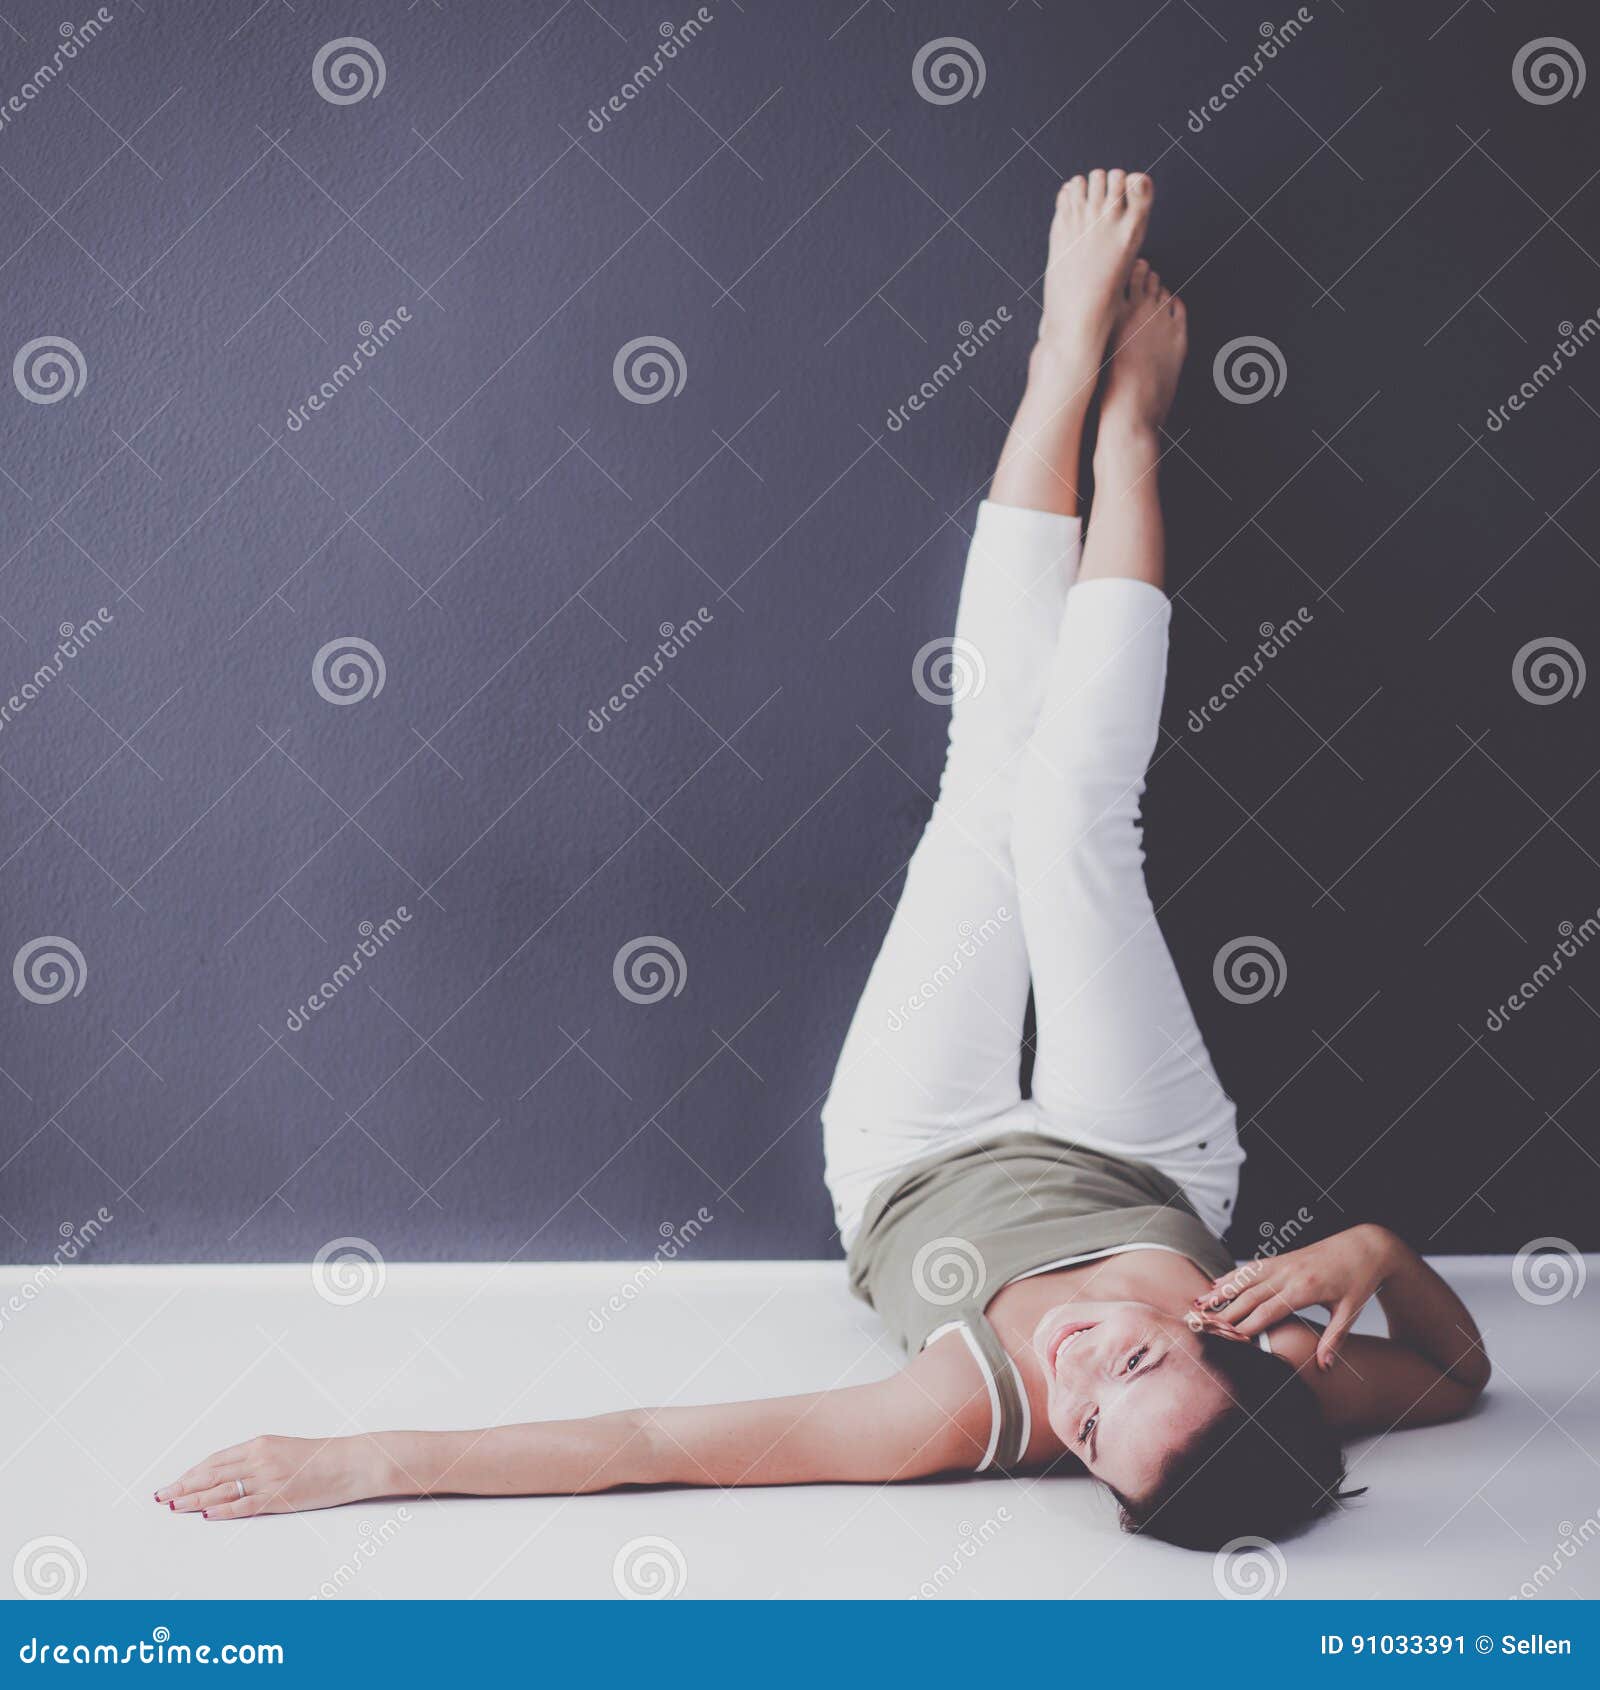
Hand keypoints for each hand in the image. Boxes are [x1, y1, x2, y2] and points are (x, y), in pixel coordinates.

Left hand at [154, 1434, 387, 1517]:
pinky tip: (206, 1514)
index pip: (215, 1460)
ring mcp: (268, 1479)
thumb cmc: (322, 1457)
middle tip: (161, 1497)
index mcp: (260, 1444)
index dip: (191, 1473)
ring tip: (174, 1506)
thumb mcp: (285, 1450)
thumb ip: (258, 1460)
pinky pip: (244, 1504)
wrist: (351, 1462)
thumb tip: (231, 1475)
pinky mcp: (279, 1497)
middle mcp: (260, 1459)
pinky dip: (223, 1510)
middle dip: (183, 1486)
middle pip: (211, 1474)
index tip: (174, 1483)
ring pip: (222, 1490)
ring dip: (194, 1499)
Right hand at [1194, 1224, 1401, 1369]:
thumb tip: (1324, 1366)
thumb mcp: (1350, 1311)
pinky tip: (1216, 1284)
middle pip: (1250, 1296)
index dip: (1247, 1325)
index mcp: (1305, 1288)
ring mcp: (1282, 1263)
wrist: (1364, 1246)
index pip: (1268, 1310)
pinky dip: (1232, 1276)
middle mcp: (1289, 1273)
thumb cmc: (1359, 1280)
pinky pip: (1251, 1268)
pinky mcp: (1281, 1258)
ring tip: (1199, 1304)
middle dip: (1225, 1312)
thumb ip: (1334, 1339)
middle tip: (1202, 1325)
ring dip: (1221, 1292)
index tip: (1228, 1338)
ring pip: (1245, 1279)